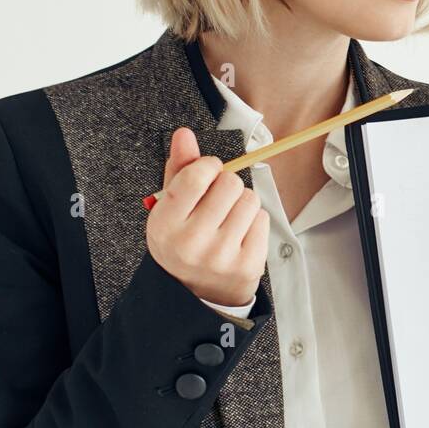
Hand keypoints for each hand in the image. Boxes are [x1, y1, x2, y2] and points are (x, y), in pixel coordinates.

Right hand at [145, 127, 269, 307]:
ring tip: (227, 219)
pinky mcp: (248, 265)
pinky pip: (263, 219)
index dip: (209, 167)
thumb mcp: (170, 207)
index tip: (207, 174)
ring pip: (250, 199)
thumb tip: (184, 134)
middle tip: (217, 202)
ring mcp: (221, 256)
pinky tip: (239, 234)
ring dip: (243, 203)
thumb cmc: (183, 241)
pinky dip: (254, 221)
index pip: (197, 175)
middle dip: (227, 185)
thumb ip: (179, 168)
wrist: (196, 293)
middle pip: (230, 183)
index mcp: (165, 224)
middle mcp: (191, 242)